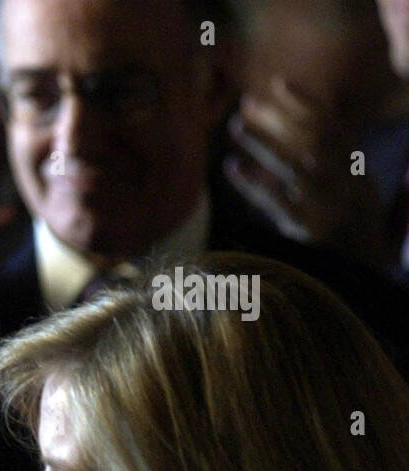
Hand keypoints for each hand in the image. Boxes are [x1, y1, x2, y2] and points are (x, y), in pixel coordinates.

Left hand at [225, 78, 389, 264]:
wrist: (362, 265)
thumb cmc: (354, 222)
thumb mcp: (358, 184)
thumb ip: (338, 154)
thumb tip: (305, 118)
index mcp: (357, 167)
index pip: (331, 125)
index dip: (304, 101)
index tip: (277, 82)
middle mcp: (345, 182)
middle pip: (309, 140)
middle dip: (278, 117)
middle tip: (246, 101)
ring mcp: (326, 206)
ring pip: (291, 167)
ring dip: (261, 143)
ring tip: (235, 126)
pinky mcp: (306, 229)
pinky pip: (275, 202)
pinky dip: (252, 184)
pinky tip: (231, 167)